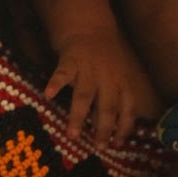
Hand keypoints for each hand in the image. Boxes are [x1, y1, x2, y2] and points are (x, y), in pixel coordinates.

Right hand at [44, 30, 162, 143]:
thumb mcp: (118, 79)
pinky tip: (49, 94)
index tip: (117, 145)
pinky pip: (63, 73)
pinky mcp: (71, 61)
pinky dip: (55, 83)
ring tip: (72, 135)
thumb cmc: (107, 60)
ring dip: (78, 116)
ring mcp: (89, 70)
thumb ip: (114, 102)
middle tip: (99, 147)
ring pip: (85, 95)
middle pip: (108, 106)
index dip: (124, 128)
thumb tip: (110, 133)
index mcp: (123, 83)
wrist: (90, 29)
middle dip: (104, 128)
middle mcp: (108, 78)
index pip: (128, 109)